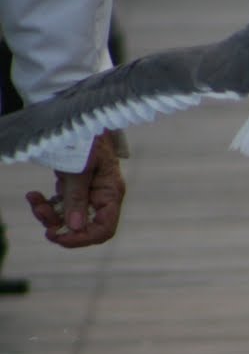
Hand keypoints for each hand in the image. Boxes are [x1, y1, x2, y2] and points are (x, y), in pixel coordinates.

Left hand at [25, 132, 124, 247]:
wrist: (77, 115)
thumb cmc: (84, 138)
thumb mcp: (78, 166)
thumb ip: (77, 197)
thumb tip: (75, 227)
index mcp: (111, 193)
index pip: (104, 228)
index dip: (82, 238)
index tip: (58, 237)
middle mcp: (102, 197)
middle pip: (84, 226)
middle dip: (59, 224)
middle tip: (39, 213)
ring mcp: (88, 192)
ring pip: (69, 218)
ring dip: (48, 214)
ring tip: (34, 199)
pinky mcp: (74, 187)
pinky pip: (60, 205)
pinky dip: (45, 204)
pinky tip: (33, 194)